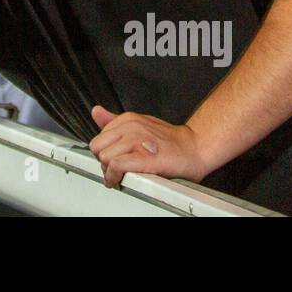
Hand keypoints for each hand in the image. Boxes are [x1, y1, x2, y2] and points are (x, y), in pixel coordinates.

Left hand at [89, 105, 209, 188]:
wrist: (195, 149)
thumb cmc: (170, 142)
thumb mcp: (140, 125)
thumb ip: (115, 121)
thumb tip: (97, 111)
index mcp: (128, 119)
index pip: (99, 138)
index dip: (103, 152)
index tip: (111, 161)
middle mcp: (131, 127)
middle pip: (98, 147)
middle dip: (102, 162)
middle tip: (114, 170)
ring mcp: (137, 140)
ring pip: (105, 157)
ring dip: (109, 172)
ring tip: (119, 176)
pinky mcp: (143, 157)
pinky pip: (116, 165)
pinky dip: (114, 176)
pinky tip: (120, 180)